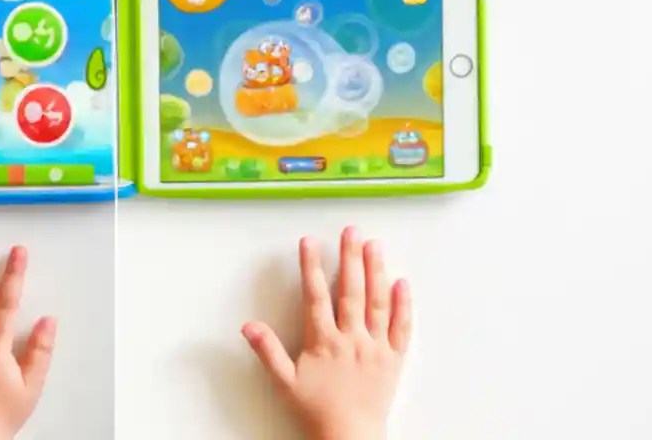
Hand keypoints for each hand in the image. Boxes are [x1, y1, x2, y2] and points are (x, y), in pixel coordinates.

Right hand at [242, 227, 411, 439]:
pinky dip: (403, 304)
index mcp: (324, 342)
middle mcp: (352, 339)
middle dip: (350, 258)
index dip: (311, 267)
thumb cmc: (317, 412)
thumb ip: (268, 351)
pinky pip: (402, 327)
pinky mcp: (394, 359)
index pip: (316, 296)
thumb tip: (249, 327)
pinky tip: (402, 282)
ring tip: (374, 245)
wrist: (350, 437)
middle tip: (350, 231)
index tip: (309, 243)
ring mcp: (375, 347)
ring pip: (377, 302)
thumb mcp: (285, 382)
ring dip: (376, 271)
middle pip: (351, 291)